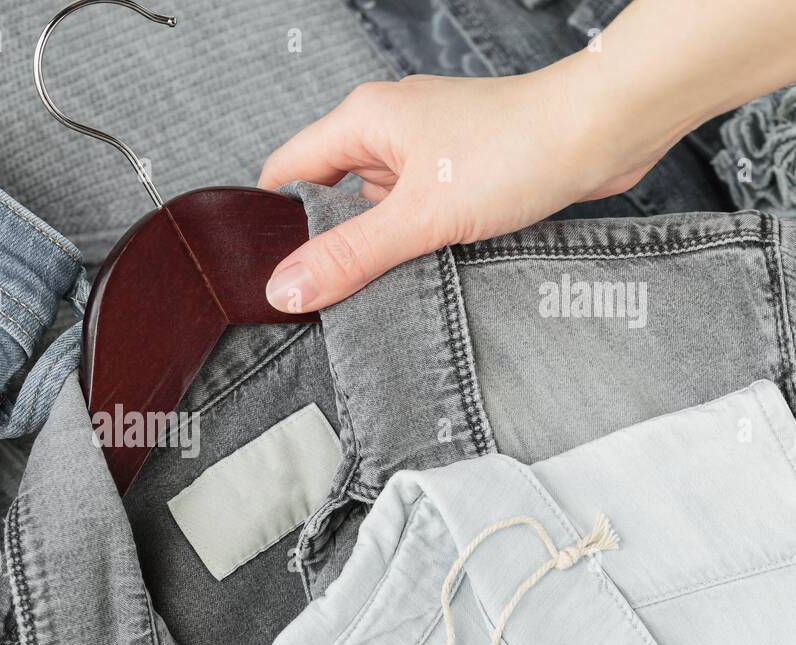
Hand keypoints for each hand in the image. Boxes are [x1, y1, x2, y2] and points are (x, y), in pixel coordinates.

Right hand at [259, 65, 664, 312]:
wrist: (606, 130)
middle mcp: (387, 127)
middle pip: (328, 194)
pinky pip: (414, 210)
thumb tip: (286, 288)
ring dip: (380, 244)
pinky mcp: (457, 168)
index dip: (275, 222)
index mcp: (362, 119)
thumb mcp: (419, 216)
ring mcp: (424, 148)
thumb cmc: (520, 148)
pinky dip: (415, 238)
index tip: (278, 272)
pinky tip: (430, 260)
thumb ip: (348, 256)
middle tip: (338, 286)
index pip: (287, 171)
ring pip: (374, 207)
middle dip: (333, 242)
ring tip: (395, 272)